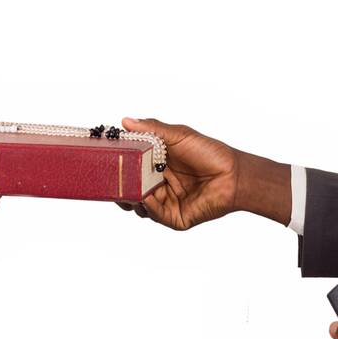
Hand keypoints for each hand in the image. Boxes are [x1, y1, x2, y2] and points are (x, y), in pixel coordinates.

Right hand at [113, 117, 241, 228]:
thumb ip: (152, 129)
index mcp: (157, 166)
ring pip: (139, 205)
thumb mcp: (178, 135)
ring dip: (131, 198)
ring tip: (127, 190)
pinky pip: (155, 215)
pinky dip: (148, 207)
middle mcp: (159, 185)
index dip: (118, 167)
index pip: (130, 169)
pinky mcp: (175, 217)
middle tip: (109, 181)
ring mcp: (166, 202)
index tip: (104, 161)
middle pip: (130, 189)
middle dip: (119, 187)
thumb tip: (125, 121)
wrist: (233, 175)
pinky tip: (146, 197)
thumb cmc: (209, 152)